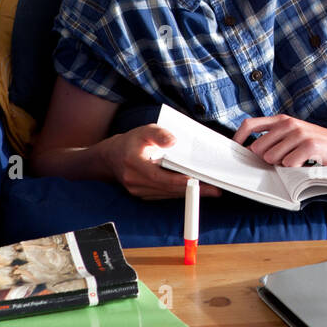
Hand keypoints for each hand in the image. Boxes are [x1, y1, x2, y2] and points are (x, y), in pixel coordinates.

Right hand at [108, 124, 222, 200]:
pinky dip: (180, 192)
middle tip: (214, 189)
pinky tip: (195, 190)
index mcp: (133, 163)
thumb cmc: (132, 142)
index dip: (178, 180)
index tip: (197, 181)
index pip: (158, 176)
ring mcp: (137, 190)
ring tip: (211, 190)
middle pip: (167, 188)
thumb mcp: (145, 130)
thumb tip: (173, 141)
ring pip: (167, 194)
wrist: (112, 156)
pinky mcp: (143, 194)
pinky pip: (164, 195)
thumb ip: (159, 134)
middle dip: (192, 189)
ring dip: (189, 193)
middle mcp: (134, 180)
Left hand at [232, 115, 326, 166]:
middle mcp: (289, 124)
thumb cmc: (317, 144)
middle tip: (282, 162)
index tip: (235, 151)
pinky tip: (305, 164)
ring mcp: (300, 134)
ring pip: (272, 157)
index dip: (238, 139)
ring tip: (296, 161)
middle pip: (258, 147)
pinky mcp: (310, 145)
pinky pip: (289, 163)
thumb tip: (250, 150)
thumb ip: (275, 138)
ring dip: (282, 165)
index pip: (250, 125)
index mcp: (282, 120)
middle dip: (266, 160)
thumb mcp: (294, 135)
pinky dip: (295, 169)